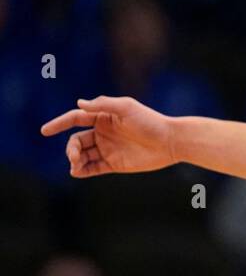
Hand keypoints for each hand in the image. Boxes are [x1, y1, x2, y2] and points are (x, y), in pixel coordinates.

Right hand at [40, 96, 177, 176]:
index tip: (45, 130)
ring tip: (76, 165)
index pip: (76, 118)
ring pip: (82, 155)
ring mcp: (108, 149)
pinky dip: (82, 170)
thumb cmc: (150, 121)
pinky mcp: (114, 164)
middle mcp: (103, 133)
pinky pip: (93, 168)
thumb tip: (79, 103)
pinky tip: (78, 171)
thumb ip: (103, 105)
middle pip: (76, 140)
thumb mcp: (127, 108)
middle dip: (70, 149)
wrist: (171, 142)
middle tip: (74, 156)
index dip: (59, 123)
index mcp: (104, 117)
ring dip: (74, 160)